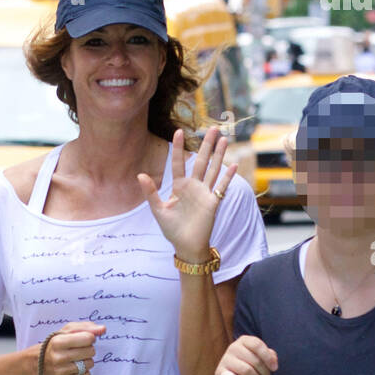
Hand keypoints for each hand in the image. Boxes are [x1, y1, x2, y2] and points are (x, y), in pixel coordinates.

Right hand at [41, 322, 105, 374]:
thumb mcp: (68, 330)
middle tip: (79, 349)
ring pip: (90, 364)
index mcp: (58, 342)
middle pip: (91, 351)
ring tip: (77, 358)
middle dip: (88, 349)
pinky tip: (76, 368)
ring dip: (87, 360)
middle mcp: (58, 357)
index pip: (88, 338)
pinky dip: (84, 371)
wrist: (40, 362)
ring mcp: (60, 372)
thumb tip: (103, 329)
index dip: (90, 337)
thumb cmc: (57, 344)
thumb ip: (87, 327)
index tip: (84, 339)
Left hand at [137, 127, 235, 261]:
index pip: (179, 163)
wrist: (186, 246)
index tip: (178, 131)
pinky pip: (221, 187)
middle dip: (207, 145)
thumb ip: (150, 192)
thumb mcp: (158, 210)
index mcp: (179, 186)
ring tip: (224, 139)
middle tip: (213, 127)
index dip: (179, 148)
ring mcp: (204, 193)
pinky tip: (234, 165)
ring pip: (213, 169)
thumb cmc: (172, 230)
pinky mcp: (213, 203)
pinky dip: (228, 177)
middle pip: (201, 161)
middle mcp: (193, 186)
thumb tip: (140, 175)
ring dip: (219, 155)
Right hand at [214, 335, 277, 374]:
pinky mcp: (220, 374)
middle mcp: (233, 347)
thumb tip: (273, 361)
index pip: (257, 345)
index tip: (274, 368)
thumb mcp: (262, 358)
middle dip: (264, 372)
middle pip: (255, 360)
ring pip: (247, 371)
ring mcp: (225, 360)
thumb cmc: (252, 367)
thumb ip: (270, 356)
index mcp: (244, 340)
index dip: (268, 357)